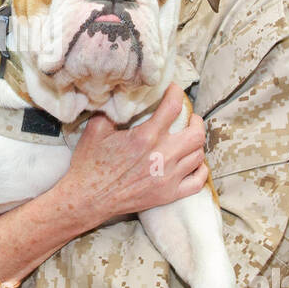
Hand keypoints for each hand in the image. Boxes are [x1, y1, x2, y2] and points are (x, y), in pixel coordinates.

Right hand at [58, 84, 207, 229]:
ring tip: (189, 138)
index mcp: (146, 137)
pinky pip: (197, 182)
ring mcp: (168, 177)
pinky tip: (194, 163)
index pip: (173, 107)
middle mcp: (162, 156)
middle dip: (196, 121)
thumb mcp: (96, 129)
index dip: (176, 93)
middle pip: (196, 133)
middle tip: (190, 117)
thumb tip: (122, 95)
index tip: (174, 90)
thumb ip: (113, 110)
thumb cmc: (90, 163)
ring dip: (196, 144)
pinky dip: (200, 170)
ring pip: (199, 155)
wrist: (88, 198)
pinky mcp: (168, 194)